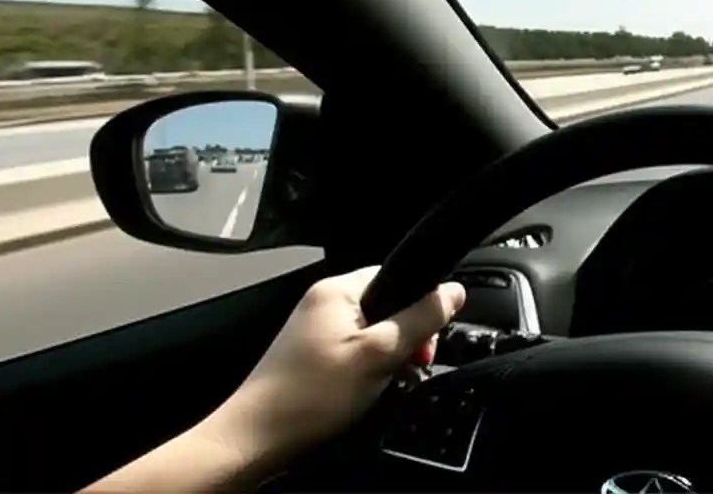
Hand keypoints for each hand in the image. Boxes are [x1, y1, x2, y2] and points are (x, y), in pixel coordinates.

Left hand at [199, 267, 465, 466]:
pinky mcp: (312, 354)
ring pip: (374, 331)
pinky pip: (356, 349)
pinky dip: (371, 367)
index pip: (397, 275)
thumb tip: (455, 290)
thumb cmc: (314, 393)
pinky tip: (371, 389)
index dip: (422, 305)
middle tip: (411, 367)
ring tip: (390, 382)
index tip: (427, 342)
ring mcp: (315, 328)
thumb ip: (421, 319)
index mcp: (338, 289)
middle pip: (388, 304)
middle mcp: (324, 301)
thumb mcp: (379, 354)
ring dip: (391, 356)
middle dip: (408, 336)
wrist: (257, 437)